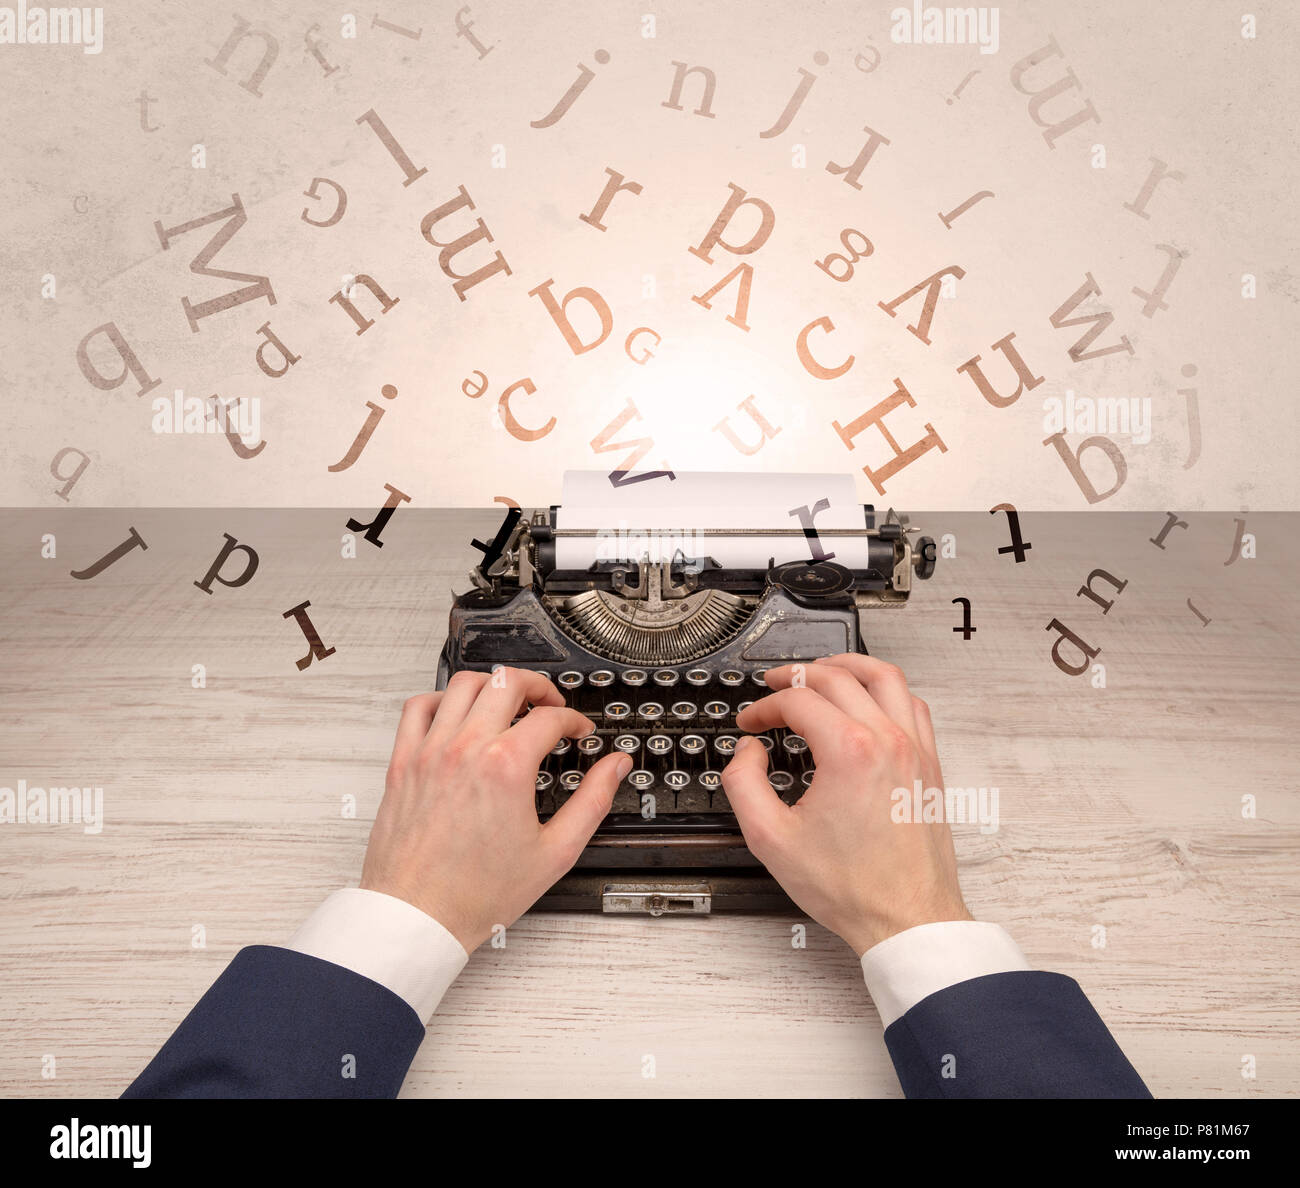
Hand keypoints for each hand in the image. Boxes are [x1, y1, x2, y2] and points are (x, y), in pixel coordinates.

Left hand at [360, 668, 630, 950]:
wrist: (419, 917)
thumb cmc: (476, 893)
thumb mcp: (555, 852)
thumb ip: (592, 801)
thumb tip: (613, 769)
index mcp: (506, 767)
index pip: (550, 718)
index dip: (574, 722)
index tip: (578, 734)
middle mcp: (465, 749)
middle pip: (506, 682)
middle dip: (538, 687)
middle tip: (550, 706)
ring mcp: (430, 752)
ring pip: (463, 684)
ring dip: (492, 685)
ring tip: (509, 702)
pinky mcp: (403, 763)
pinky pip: (418, 708)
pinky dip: (442, 699)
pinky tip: (457, 714)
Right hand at [721, 654, 971, 955]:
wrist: (907, 918)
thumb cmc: (853, 888)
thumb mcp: (771, 839)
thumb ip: (744, 785)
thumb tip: (747, 754)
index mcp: (849, 752)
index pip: (798, 701)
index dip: (764, 707)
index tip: (752, 724)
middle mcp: (887, 740)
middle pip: (837, 677)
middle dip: (796, 675)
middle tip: (774, 685)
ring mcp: (915, 749)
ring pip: (884, 677)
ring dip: (848, 666)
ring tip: (822, 670)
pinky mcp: (930, 764)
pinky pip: (913, 704)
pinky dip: (886, 690)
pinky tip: (869, 699)